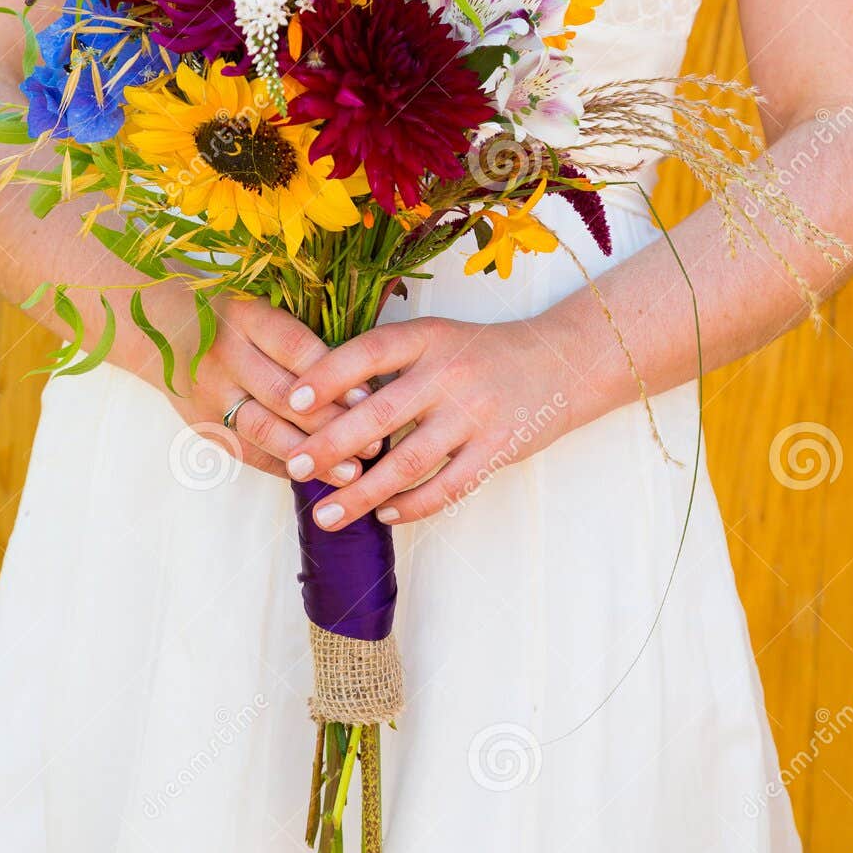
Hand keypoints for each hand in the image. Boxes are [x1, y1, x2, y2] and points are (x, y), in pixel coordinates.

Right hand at [157, 294, 380, 481]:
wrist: (156, 327)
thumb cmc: (226, 314)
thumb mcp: (259, 306)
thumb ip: (298, 337)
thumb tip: (361, 378)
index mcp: (245, 316)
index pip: (294, 347)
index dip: (333, 375)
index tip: (370, 398)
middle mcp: (224, 354)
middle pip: (283, 395)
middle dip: (332, 424)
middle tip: (375, 446)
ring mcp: (209, 392)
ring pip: (264, 430)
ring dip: (311, 455)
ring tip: (350, 473)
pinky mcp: (202, 423)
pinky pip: (246, 451)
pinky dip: (282, 465)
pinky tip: (315, 476)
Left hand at [284, 315, 573, 524]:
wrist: (560, 363)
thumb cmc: (480, 355)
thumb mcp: (436, 338)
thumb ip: (389, 363)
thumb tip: (321, 403)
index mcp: (428, 337)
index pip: (369, 351)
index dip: (327, 374)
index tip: (292, 400)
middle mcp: (450, 372)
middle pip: (380, 414)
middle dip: (330, 445)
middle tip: (294, 467)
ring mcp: (476, 413)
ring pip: (408, 462)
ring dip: (362, 492)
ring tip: (327, 515)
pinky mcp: (498, 448)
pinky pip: (448, 486)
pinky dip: (413, 505)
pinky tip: (385, 514)